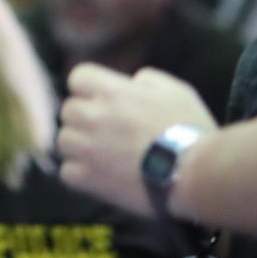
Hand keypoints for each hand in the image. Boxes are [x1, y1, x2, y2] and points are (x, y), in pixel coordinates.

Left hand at [56, 64, 216, 217]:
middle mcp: (94, 117)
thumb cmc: (189, 129)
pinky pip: (66, 172)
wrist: (193, 173)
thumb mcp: (175, 89)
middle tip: (103, 129)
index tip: (100, 98)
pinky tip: (97, 173)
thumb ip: (147, 79)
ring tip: (99, 153)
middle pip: (67, 110)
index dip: (88, 87)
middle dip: (83, 117)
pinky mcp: (91, 179)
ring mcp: (89, 149)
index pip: (77, 77)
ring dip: (78, 145)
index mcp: (113, 92)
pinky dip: (78, 173)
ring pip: (63, 140)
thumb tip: (131, 82)